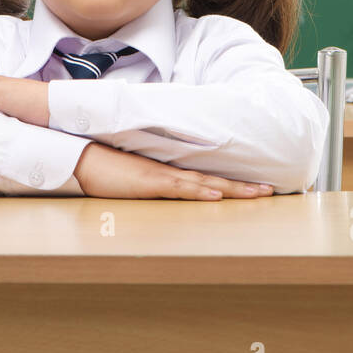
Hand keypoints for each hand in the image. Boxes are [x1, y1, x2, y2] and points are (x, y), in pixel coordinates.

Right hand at [72, 142, 275, 200]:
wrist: (82, 156)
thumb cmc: (104, 169)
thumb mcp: (133, 180)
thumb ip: (152, 185)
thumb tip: (166, 192)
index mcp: (169, 173)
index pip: (207, 179)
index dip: (232, 184)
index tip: (254, 188)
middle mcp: (171, 173)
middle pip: (214, 181)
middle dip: (243, 188)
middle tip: (270, 190)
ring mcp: (161, 177)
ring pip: (205, 184)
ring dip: (233, 190)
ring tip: (258, 193)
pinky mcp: (149, 183)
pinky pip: (179, 188)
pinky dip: (199, 192)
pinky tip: (216, 195)